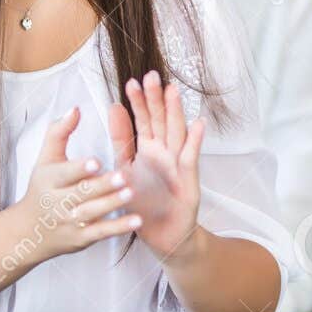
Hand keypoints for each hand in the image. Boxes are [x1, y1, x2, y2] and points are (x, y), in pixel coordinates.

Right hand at [15, 105, 140, 261]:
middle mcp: (58, 202)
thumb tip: (76, 108)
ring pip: (92, 212)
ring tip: (131, 193)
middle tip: (122, 176)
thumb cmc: (42, 189)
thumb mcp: (45, 160)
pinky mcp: (82, 238)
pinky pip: (101, 232)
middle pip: (81, 193)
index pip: (64, 173)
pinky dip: (119, 227)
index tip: (95, 161)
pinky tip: (137, 220)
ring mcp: (70, 221)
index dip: (79, 168)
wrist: (28, 232)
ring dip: (112, 203)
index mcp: (49, 180)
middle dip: (101, 185)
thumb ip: (59, 132)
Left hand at [108, 69, 205, 261]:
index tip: (130, 82)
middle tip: (151, 76)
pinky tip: (197, 125)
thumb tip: (113, 108)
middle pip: (161, 121)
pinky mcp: (189, 181)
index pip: (144, 120)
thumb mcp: (125, 168)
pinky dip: (194, 142)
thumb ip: (121, 140)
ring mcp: (178, 165)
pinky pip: (191, 159)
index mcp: (149, 149)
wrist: (162, 235)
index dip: (138, 102)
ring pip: (176, 134)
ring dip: (176, 113)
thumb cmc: (145, 203)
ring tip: (172, 91)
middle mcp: (165, 153)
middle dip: (156, 99)